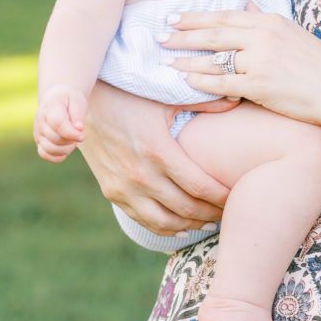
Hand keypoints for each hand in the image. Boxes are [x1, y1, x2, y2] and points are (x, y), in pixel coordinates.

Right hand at [34, 86, 86, 161]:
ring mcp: (38, 131)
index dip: (71, 133)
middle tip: (78, 134)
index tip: (82, 136)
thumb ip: (78, 114)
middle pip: (55, 138)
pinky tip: (66, 149)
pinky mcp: (39, 140)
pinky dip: (57, 156)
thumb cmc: (69, 99)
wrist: (55, 98)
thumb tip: (79, 129)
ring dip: (66, 149)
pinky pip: (44, 154)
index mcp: (50, 107)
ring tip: (73, 141)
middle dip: (71, 140)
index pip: (57, 124)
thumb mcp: (78, 100)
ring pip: (50, 149)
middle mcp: (40, 120)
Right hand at [81, 82, 232, 234]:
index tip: (238, 195)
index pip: (200, 186)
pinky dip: (165, 228)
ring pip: (165, 222)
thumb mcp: (166, 93)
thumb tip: (237, 101)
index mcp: (157, 151)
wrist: (83, 100)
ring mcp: (123, 187)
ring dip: (191, 225)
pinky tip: (182, 227)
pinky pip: (143, 220)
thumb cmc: (131, 92)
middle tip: (231, 210)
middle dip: (212, 213)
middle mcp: (139, 175)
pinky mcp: (111, 192)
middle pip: (186, 208)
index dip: (222, 196)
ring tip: (210, 220)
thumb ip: (204, 101)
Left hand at [160, 10, 320, 125]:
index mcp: (270, 21)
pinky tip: (186, 79)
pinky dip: (202, 80)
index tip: (174, 17)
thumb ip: (264, 19)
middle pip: (213, 34)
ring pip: (214, 58)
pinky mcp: (260, 86)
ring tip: (166, 59)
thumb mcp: (292, 33)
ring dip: (187, 59)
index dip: (196, 17)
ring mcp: (261, 61)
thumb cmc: (318, 64)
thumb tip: (246, 5)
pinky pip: (222, 83)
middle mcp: (263, 37)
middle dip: (183, 35)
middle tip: (159, 36)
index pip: (224, 16)